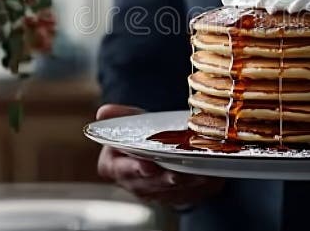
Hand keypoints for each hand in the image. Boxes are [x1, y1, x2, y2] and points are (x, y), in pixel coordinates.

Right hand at [96, 104, 225, 204]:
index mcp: (113, 165)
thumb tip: (104, 112)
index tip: (147, 164)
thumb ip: (120, 116)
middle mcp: (131, 183)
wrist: (158, 150)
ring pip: (168, 191)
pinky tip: (206, 177)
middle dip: (163, 179)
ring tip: (196, 174)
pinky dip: (195, 186)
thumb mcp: (131, 122)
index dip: (134, 168)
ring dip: (183, 183)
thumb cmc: (141, 136)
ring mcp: (152, 193)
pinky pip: (184, 195)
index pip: (121, 169)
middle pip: (147, 183)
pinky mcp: (173, 197)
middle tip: (175, 174)